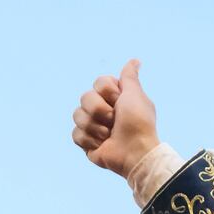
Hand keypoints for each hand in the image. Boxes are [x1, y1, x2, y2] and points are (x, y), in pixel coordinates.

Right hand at [72, 59, 159, 177]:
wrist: (135, 152)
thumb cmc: (139, 123)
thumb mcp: (135, 95)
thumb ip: (129, 77)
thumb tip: (135, 60)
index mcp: (114, 97)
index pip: (98, 83)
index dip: (108, 92)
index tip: (121, 101)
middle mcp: (102, 109)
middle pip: (85, 97)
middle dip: (100, 110)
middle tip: (115, 121)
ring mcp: (93, 125)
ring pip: (77, 115)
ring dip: (96, 127)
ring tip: (110, 135)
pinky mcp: (86, 141)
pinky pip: (75, 134)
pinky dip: (89, 140)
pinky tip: (102, 145)